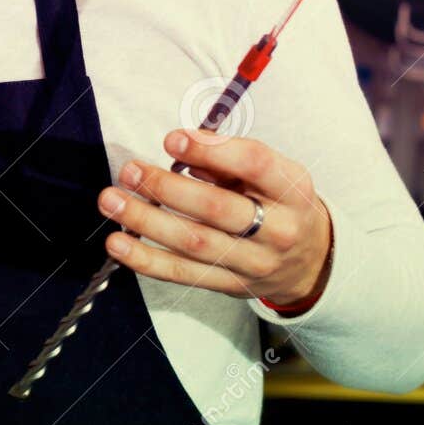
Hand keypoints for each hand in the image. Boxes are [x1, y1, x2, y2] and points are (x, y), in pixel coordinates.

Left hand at [96, 129, 333, 308]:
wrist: (311, 261)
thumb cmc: (279, 203)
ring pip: (194, 242)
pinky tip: (118, 243)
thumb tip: (182, 148)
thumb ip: (228, 159)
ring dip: (146, 220)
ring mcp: (254, 262)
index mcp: (291, 189)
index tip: (171, 139)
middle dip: (167, 187)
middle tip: (131, 170)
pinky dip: (146, 259)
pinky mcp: (230, 285)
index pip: (255, 165)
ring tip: (112, 201)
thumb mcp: (272, 174)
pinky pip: (183, 273)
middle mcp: (277, 229)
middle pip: (217, 208)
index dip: (211, 150)